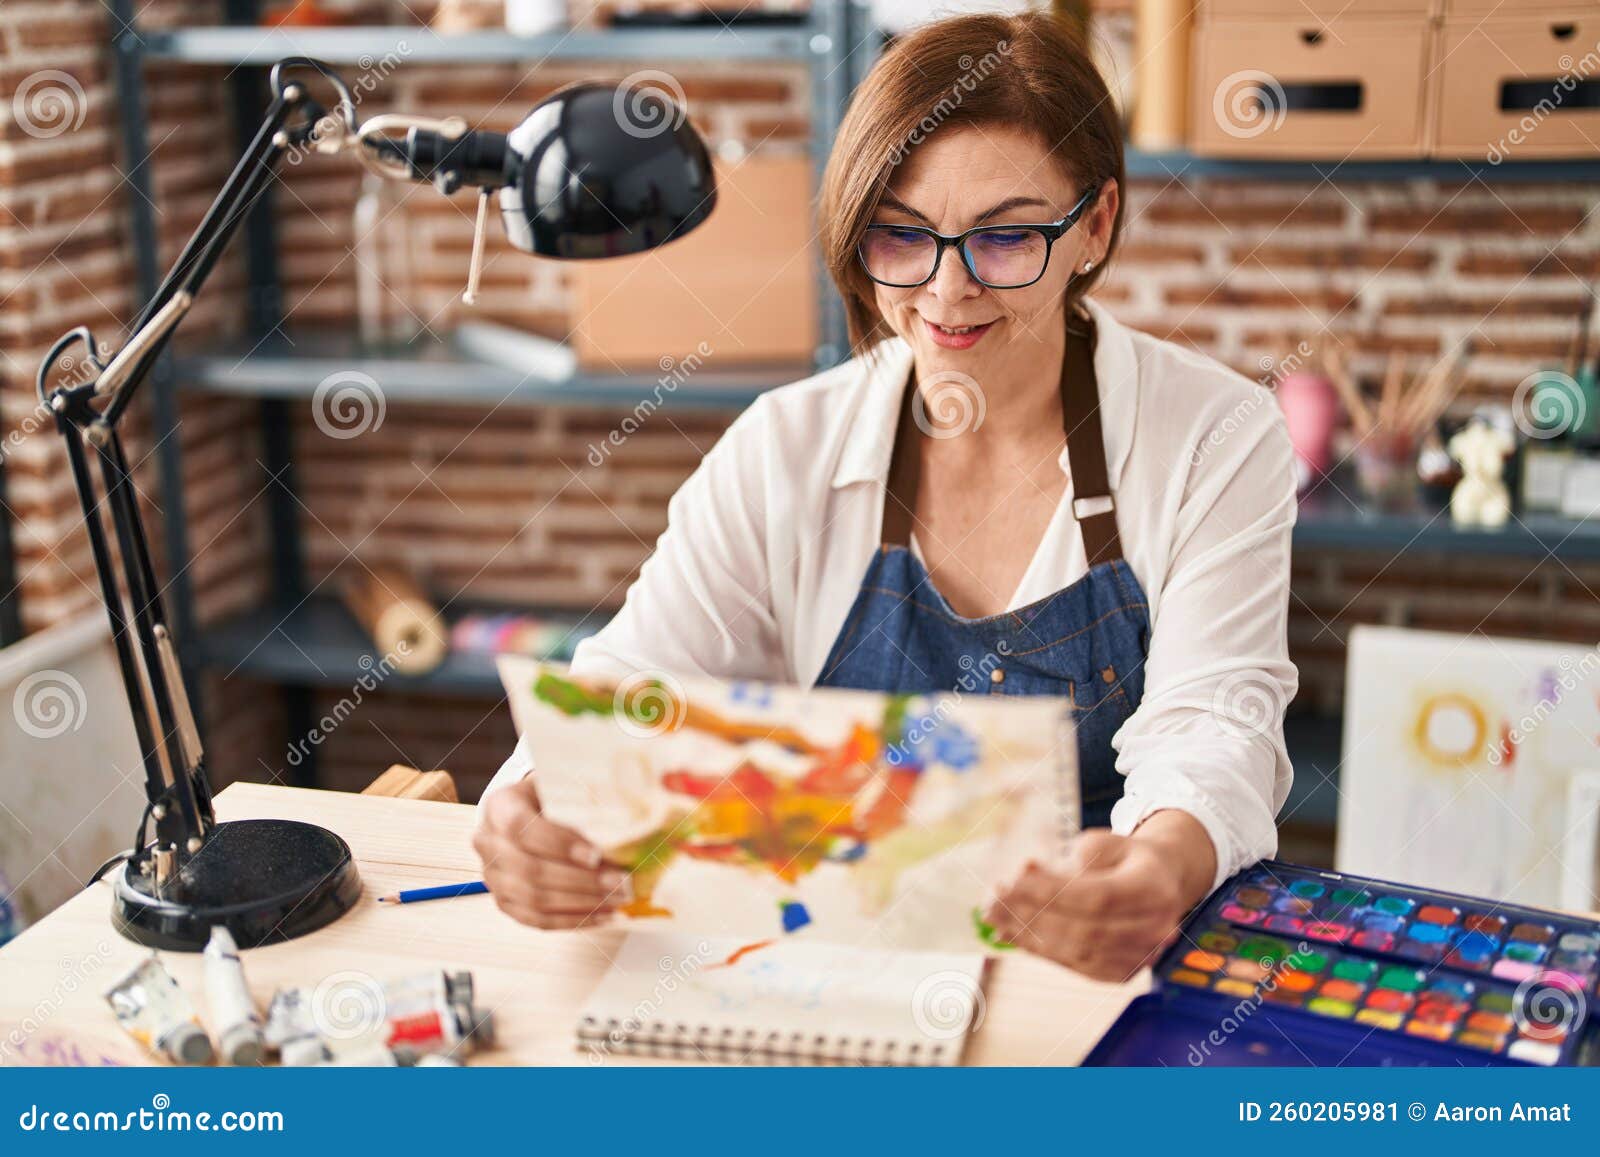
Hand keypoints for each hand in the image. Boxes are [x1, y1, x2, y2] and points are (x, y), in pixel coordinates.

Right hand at [473, 776, 630, 929]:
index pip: (522, 828)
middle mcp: (487, 842)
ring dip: (582, 904)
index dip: (558, 843)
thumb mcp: (562, 786)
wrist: (527, 814)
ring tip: (618, 901)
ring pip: (534, 900)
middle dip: (581, 881)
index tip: (597, 854)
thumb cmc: (551, 798)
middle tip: (621, 884)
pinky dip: (573, 920)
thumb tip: (629, 822)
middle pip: (530, 869)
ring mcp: (492, 877)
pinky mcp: (505, 903)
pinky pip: (537, 920)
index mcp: (500, 806)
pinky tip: (604, 916)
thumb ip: (583, 799)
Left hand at [984, 814, 1214, 981]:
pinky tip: (1012, 932)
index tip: (1010, 880)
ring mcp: (1140, 956)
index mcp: (1154, 888)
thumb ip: (1069, 861)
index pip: (1097, 896)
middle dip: (1032, 913)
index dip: (1051, 892)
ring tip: (994, 916)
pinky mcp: (1121, 973)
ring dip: (1028, 935)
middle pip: (1084, 928)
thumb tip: (1025, 875)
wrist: (1161, 883)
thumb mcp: (1102, 843)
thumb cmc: (1123, 857)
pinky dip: (1040, 949)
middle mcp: (1155, 928)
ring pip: (1076, 951)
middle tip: (992, 898)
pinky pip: (1074, 964)